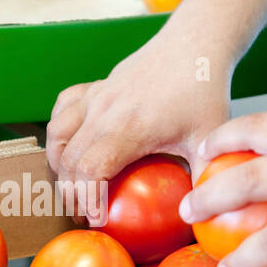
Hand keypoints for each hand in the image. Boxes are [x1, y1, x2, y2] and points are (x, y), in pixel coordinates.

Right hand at [46, 33, 230, 220]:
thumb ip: (206, 177)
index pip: (91, 170)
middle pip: (69, 161)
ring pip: (56, 137)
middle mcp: (104, 112)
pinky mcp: (92, 88)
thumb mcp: (210, 137)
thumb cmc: (203, 92)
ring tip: (74, 189)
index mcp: (131, 128)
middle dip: (72, 194)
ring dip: (59, 167)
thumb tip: (199, 216)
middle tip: (84, 216)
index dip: (87, 200)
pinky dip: (58, 134)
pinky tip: (69, 148)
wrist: (193, 45)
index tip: (97, 220)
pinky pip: (60, 111)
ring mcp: (95, 97)